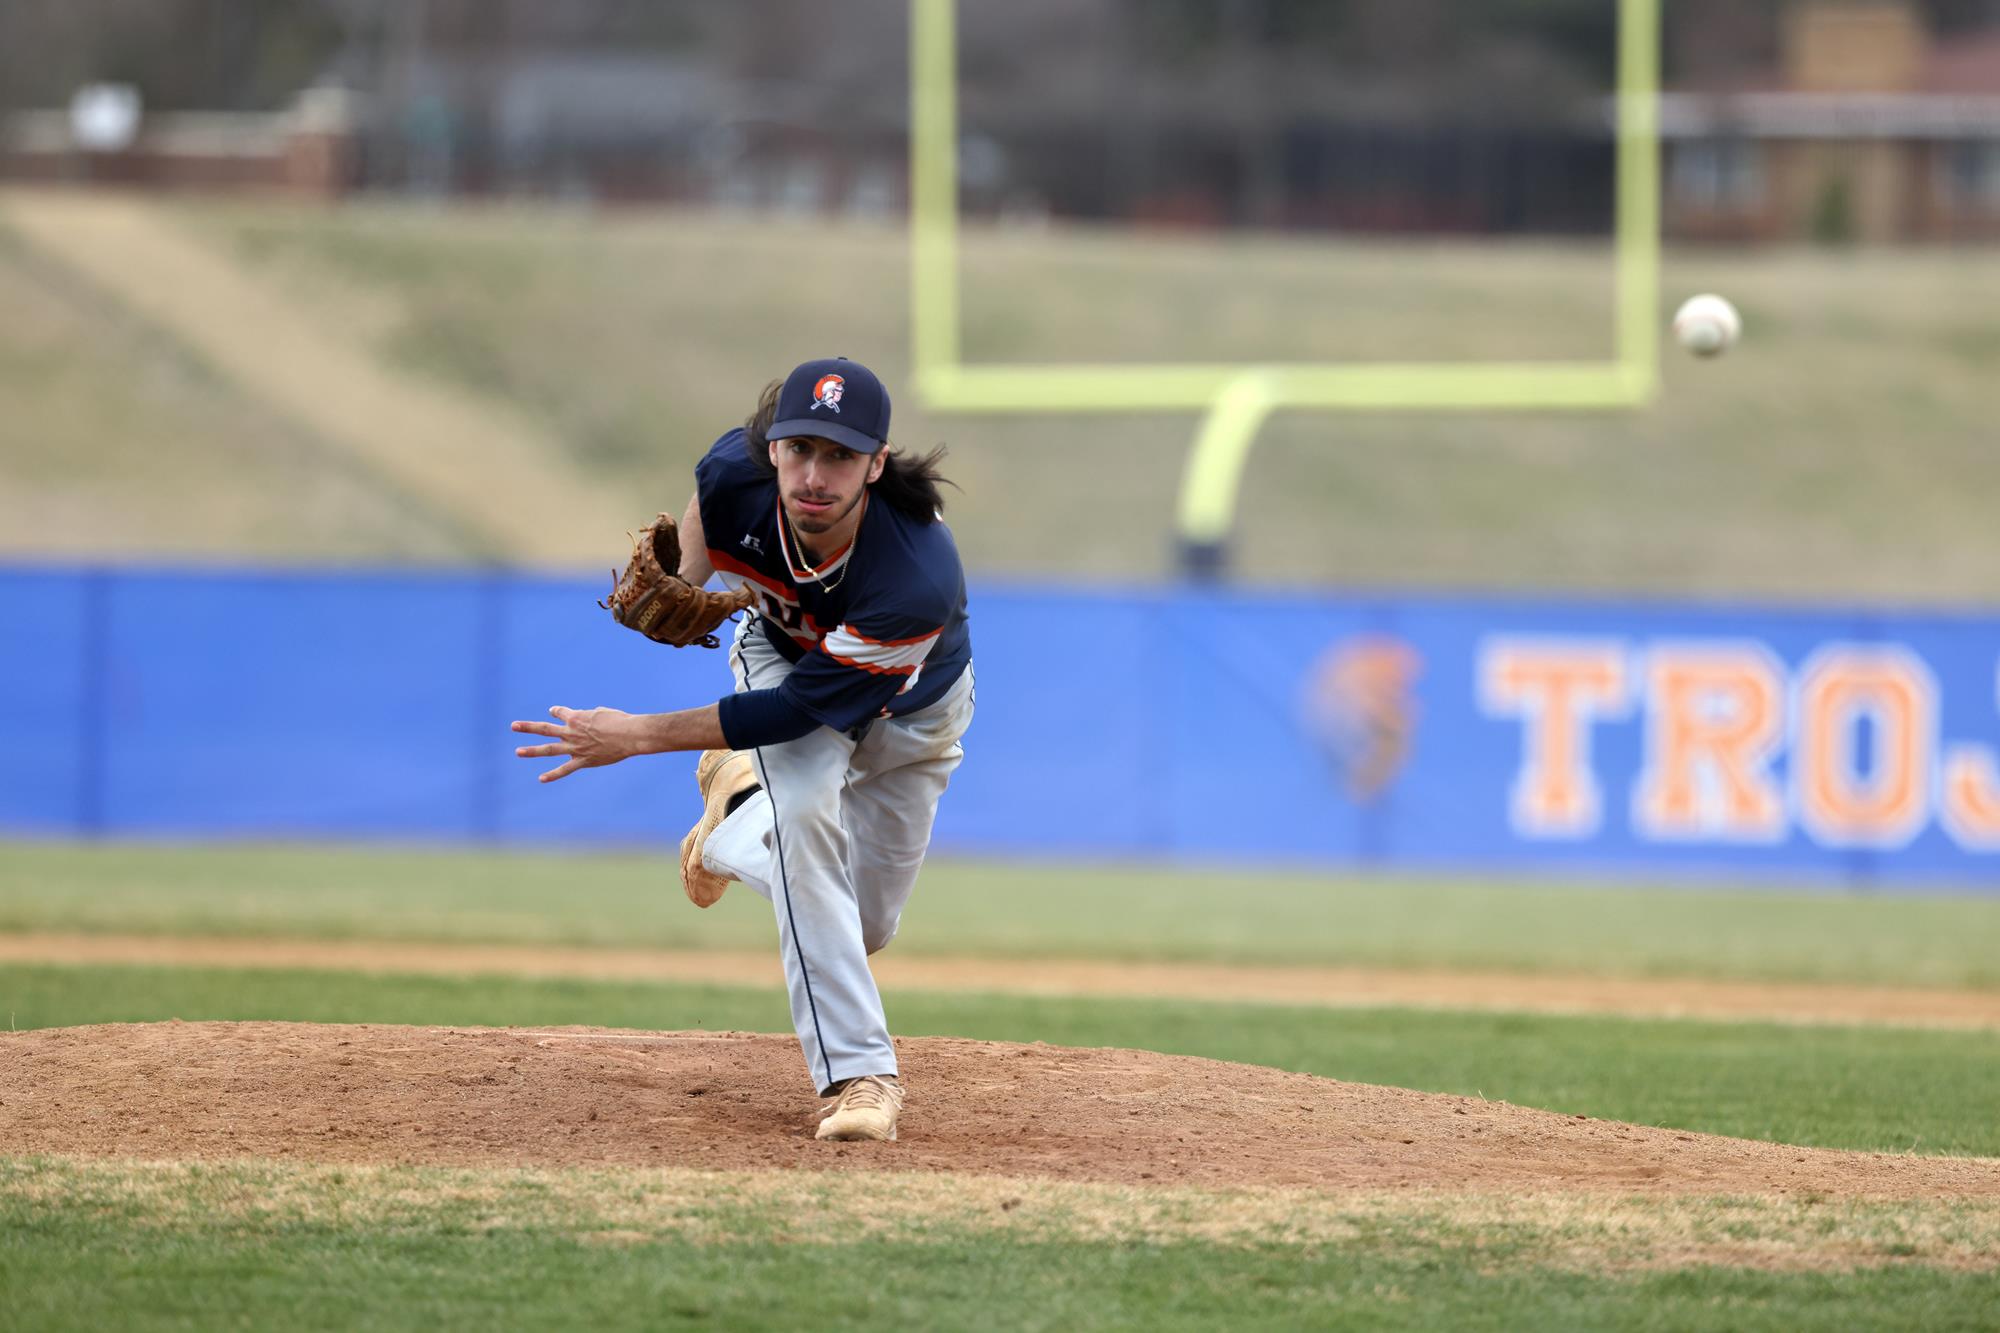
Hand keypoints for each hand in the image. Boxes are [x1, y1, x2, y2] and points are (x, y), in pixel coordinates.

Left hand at [510, 705, 642, 782]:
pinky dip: (553, 775)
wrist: (630, 735)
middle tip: (513, 726)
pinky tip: (541, 778)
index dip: (557, 712)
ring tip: (518, 752)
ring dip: (532, 751)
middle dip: (528, 727)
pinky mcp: (583, 760)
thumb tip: (591, 719)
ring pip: (549, 749)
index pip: (561, 713)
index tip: (554, 712)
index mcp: (577, 717)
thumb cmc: (620, 721)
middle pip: (545, 729)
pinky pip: (565, 769)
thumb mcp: (604, 712)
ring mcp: (575, 747)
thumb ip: (592, 716)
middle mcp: (572, 731)